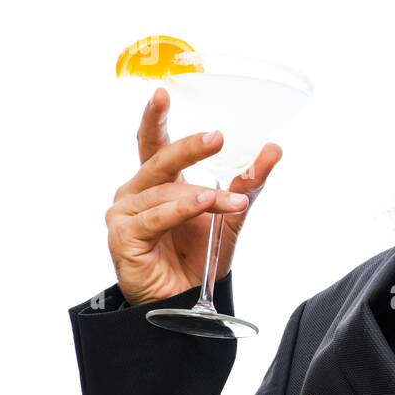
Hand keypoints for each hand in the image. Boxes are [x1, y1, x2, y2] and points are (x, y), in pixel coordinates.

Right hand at [105, 86, 281, 305]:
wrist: (186, 302)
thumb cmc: (197, 257)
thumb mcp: (230, 215)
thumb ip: (247, 185)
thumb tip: (272, 150)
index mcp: (157, 181)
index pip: (153, 142)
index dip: (155, 117)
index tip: (163, 92)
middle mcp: (135, 192)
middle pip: (160, 159)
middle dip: (190, 147)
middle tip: (218, 138)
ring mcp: (124, 213)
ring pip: (167, 191)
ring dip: (204, 197)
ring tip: (232, 202)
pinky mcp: (123, 237)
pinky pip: (155, 216)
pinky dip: (182, 209)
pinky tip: (202, 203)